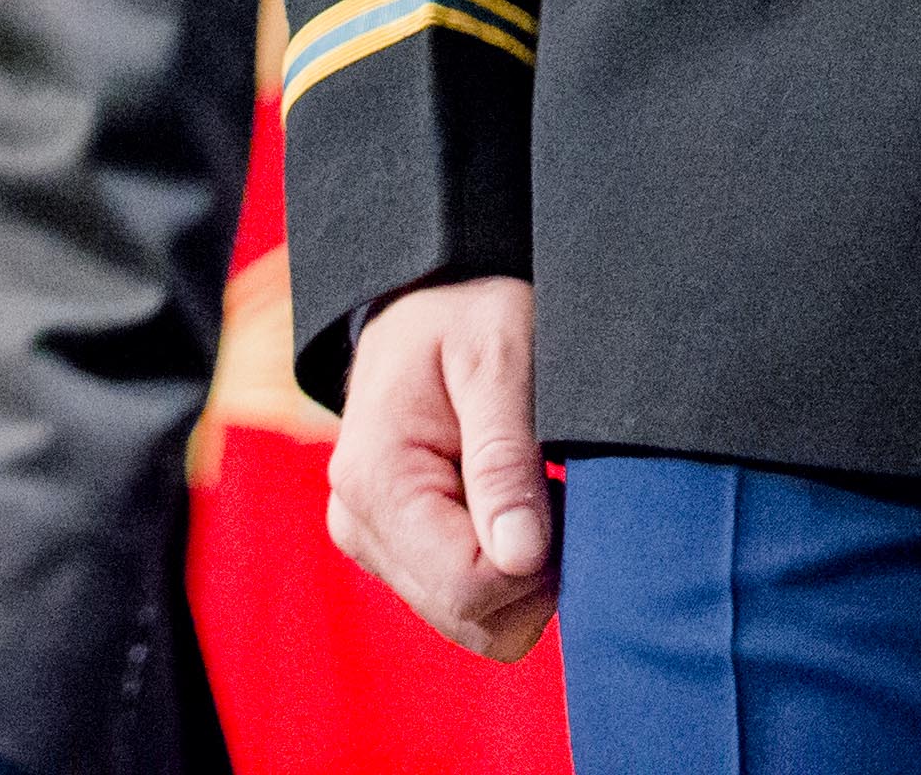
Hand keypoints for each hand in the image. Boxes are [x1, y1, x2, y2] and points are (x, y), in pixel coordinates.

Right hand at [324, 277, 559, 656]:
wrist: (427, 297)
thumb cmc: (467, 312)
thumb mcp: (499, 359)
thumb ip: (506, 458)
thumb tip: (521, 558)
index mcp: (376, 480)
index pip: (467, 584)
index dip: (537, 562)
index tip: (561, 496)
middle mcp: (359, 524)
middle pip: (469, 616)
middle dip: (532, 572)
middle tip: (553, 490)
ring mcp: (372, 541)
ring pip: (471, 622)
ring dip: (522, 574)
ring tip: (533, 491)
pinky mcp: (394, 547)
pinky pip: (464, 601)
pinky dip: (506, 570)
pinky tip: (516, 506)